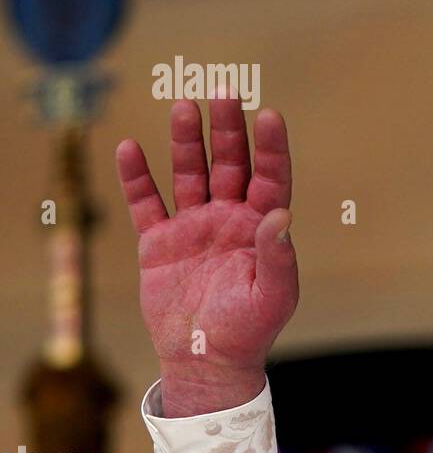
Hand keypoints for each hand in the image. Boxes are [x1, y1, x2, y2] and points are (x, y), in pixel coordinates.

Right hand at [115, 98, 297, 416]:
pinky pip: (145, 202)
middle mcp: (229, 218)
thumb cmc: (249, 330)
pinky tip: (130, 148)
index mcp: (261, 227)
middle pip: (229, 164)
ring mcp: (193, 226)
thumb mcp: (273, 296)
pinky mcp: (158, 241)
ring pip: (189, 174)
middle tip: (223, 93)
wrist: (205, 360)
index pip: (270, 177)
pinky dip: (136, 177)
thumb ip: (278, 256)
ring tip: (184, 107)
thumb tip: (283, 214)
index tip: (268, 114)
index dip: (270, 147)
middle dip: (227, 130)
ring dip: (186, 142)